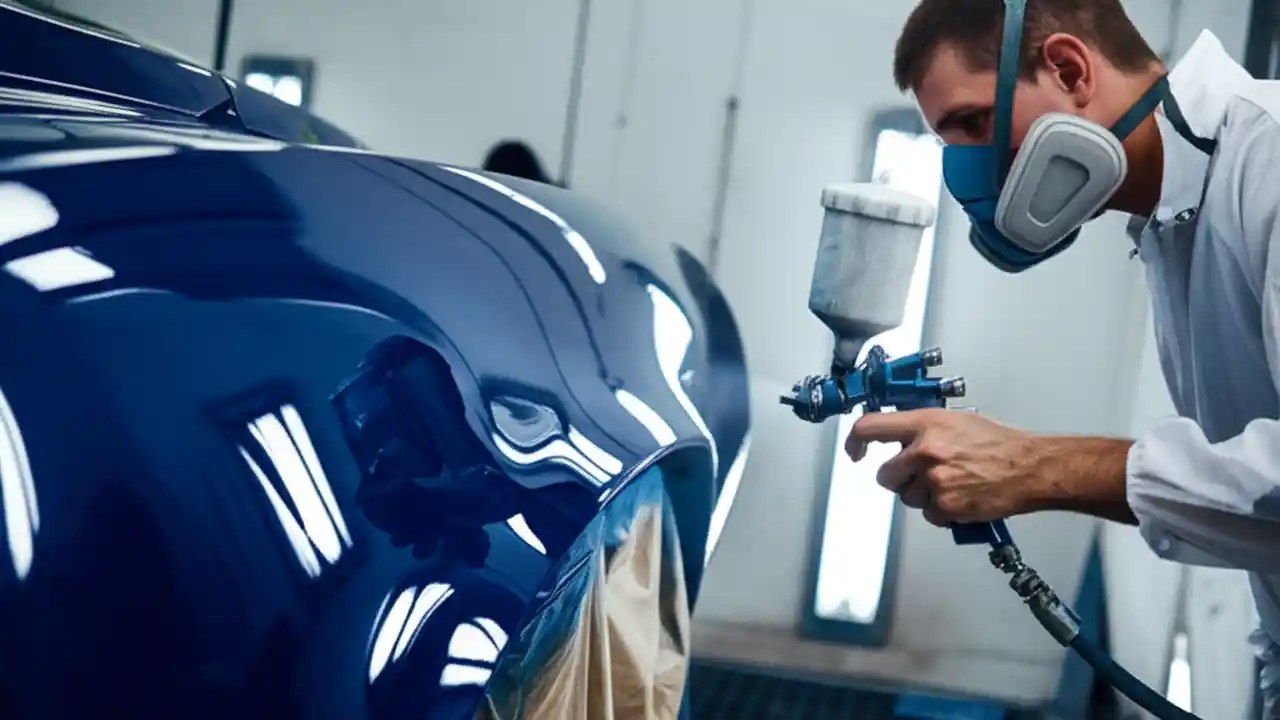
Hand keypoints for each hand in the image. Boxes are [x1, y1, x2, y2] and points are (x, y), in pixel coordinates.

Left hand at [845, 409, 1042, 525]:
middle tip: (922, 474)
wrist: (1029, 467)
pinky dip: (941, 511)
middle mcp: (924, 450)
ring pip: (907, 497)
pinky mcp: (945, 505)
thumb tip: (898, 435)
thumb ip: (922, 427)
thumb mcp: (955, 420)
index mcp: (925, 423)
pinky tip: (960, 496)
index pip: (871, 427)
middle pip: (885, 474)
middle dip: (899, 477)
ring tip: (952, 482)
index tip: (855, 451)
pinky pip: (928, 514)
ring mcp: (934, 480)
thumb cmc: (999, 443)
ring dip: (923, 495)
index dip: (855, 442)